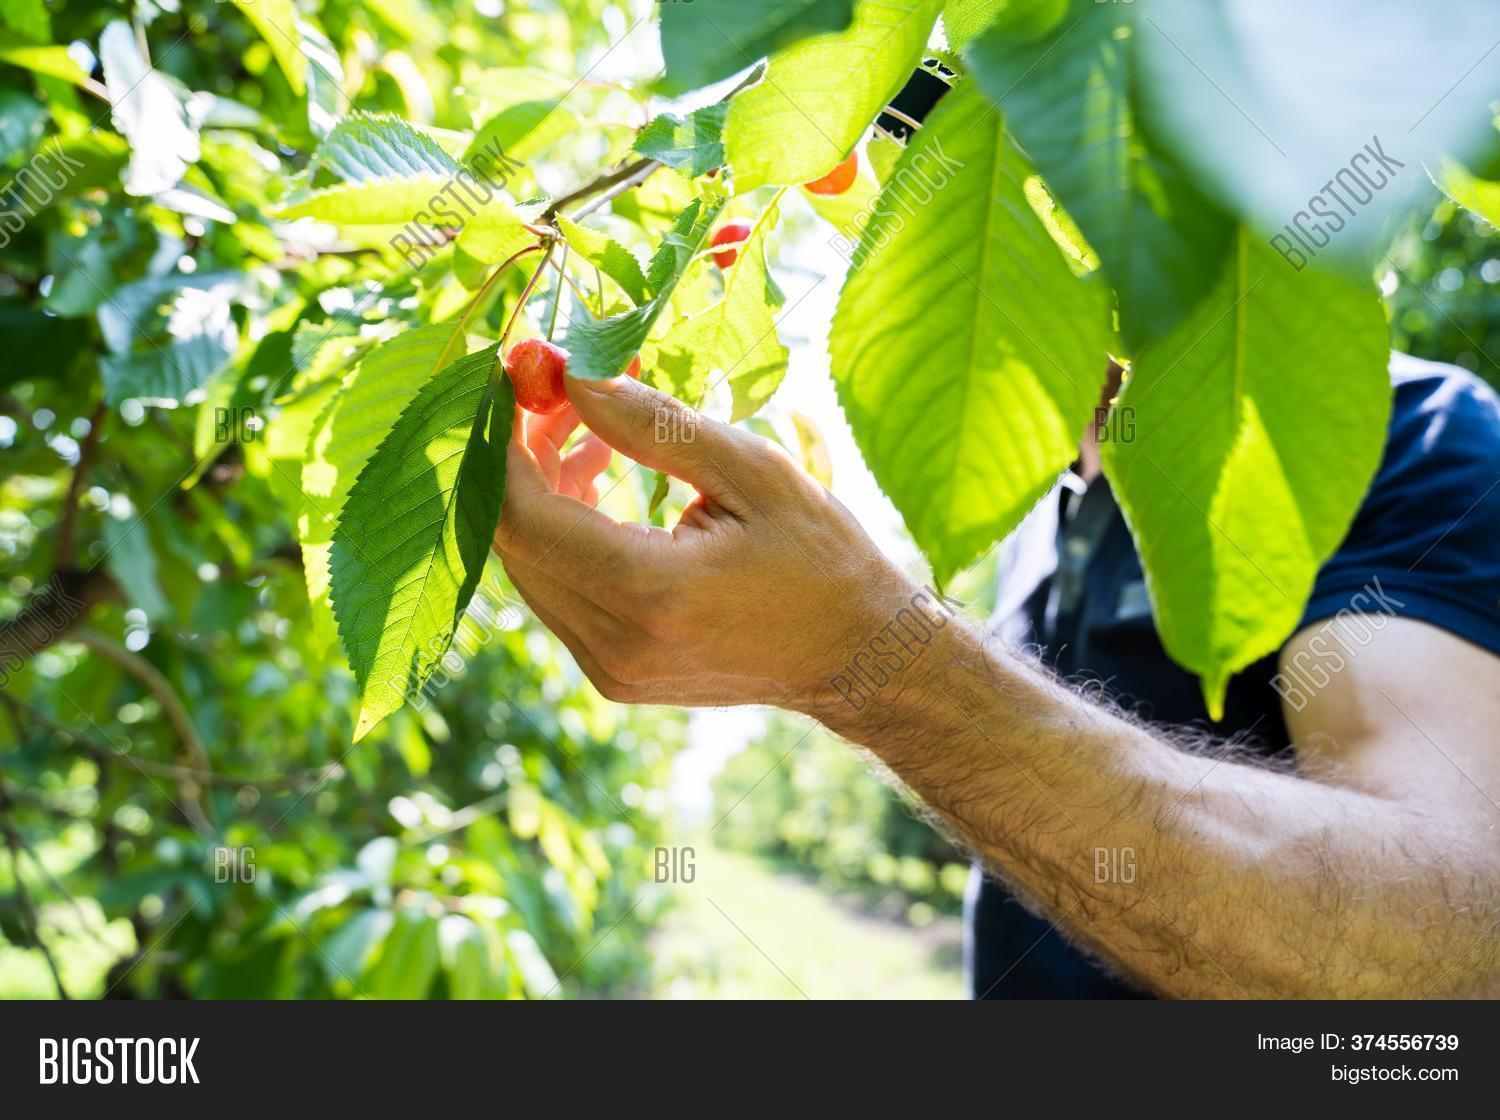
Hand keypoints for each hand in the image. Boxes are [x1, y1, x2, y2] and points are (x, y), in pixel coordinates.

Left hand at [493, 374, 924, 712]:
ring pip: (528, 565)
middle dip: (516, 457)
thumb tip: (572, 376)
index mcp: (651, 593)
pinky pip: (557, 589)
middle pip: (512, 541)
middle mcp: (615, 642)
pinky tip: (598, 480)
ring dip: (538, 490)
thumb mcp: (754, 471)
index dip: (501, 443)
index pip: (522, 516)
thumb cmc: (821, 557)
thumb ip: (655, 427)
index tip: (517, 377)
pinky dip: (562, 530)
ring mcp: (610, 668)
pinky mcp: (613, 673)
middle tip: (553, 390)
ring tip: (586, 426)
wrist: (857, 657)